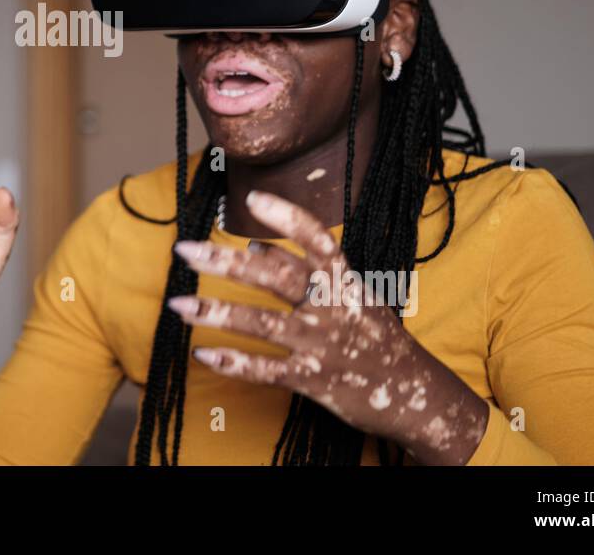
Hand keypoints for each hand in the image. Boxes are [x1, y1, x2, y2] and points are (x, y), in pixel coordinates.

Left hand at [167, 189, 487, 464]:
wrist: (415, 395)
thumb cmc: (375, 336)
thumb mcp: (351, 296)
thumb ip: (306, 271)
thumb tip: (256, 248)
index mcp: (344, 282)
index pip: (317, 240)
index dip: (287, 217)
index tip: (253, 197)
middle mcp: (332, 308)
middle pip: (275, 278)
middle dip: (226, 261)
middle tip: (184, 250)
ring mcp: (322, 345)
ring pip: (263, 324)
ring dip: (217, 312)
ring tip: (178, 304)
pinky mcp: (314, 381)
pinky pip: (267, 369)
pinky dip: (235, 362)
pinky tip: (203, 353)